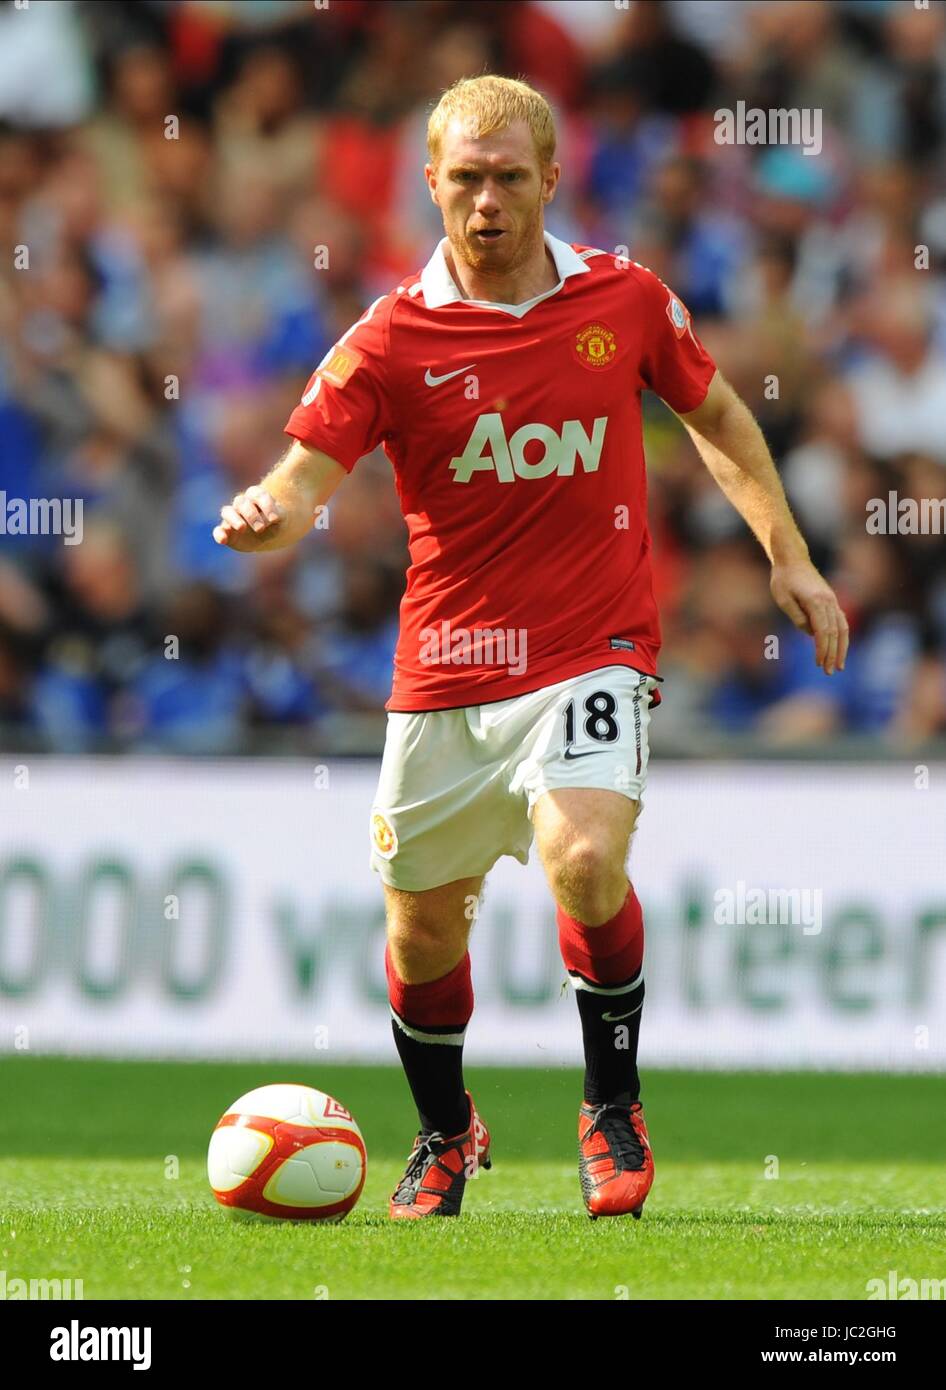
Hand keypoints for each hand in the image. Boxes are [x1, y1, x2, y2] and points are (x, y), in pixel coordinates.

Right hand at [213, 486, 284, 550]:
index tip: (275, 519)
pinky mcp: (226, 532)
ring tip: (242, 528)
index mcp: (255, 497)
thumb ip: (277, 515)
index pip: (257, 494)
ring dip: (234, 519)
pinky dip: (219, 534)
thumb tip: (270, 519)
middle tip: (261, 528)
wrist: (266, 536)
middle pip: (241, 502)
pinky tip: (223, 540)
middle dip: (251, 514)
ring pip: (227, 512)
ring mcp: (232, 518)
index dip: (266, 504)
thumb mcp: (280, 518)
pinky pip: (218, 530)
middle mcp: (241, 505)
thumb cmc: (273, 523)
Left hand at [770, 558, 848, 673]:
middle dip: (833, 654)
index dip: (822, 649)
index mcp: (816, 601)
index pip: (823, 632)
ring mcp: (832, 600)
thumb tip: (809, 633)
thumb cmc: (783, 579)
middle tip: (829, 672)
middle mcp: (829, 601)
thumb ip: (796, 617)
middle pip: (835, 633)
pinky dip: (842, 637)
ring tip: (839, 665)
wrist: (793, 559)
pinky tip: (839, 649)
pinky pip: (841, 622)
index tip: (819, 664)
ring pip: (843, 628)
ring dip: (841, 648)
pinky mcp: (831, 601)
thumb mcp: (782, 598)